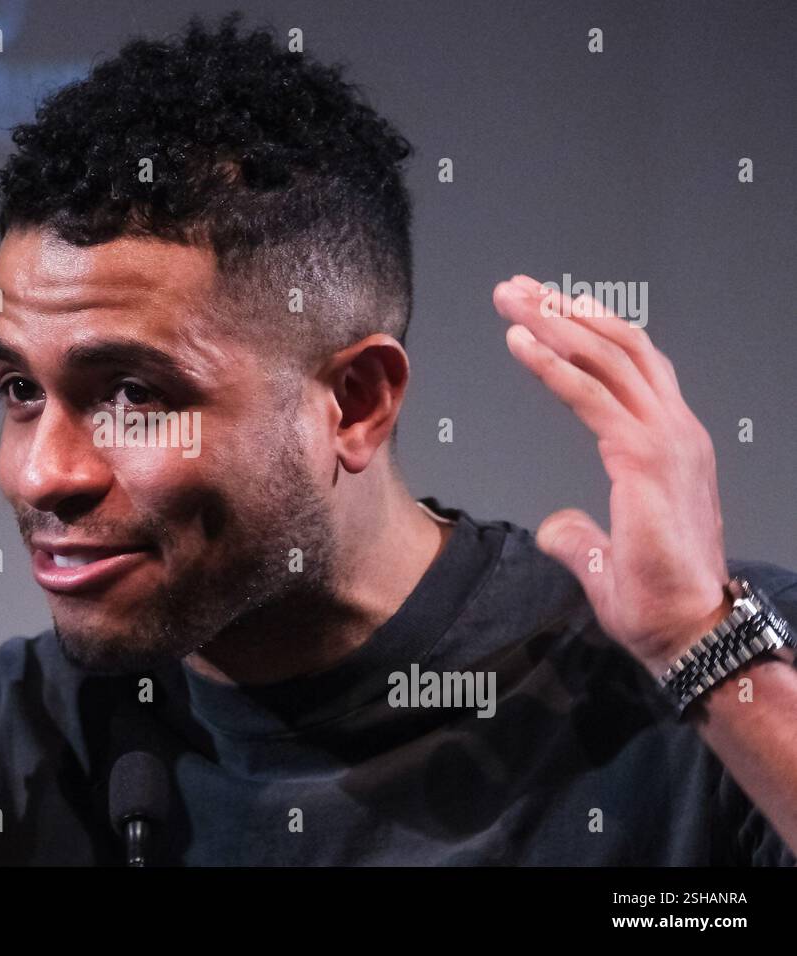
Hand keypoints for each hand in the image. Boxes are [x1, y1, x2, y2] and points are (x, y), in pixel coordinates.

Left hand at [492, 274, 730, 674]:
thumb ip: (580, 533)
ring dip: (554, 322)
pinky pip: (590, 398)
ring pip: (606, 359)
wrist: (687, 631)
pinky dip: (552, 365)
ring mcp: (666, 440)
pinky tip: (519, 342)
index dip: (588, 334)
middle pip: (618, 348)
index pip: (631, 369)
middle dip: (564, 311)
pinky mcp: (644, 458)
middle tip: (518, 288)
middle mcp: (675, 431)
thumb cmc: (655, 601)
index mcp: (673, 445)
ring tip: (512, 297)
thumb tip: (557, 525)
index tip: (543, 312)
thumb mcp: (605, 558)